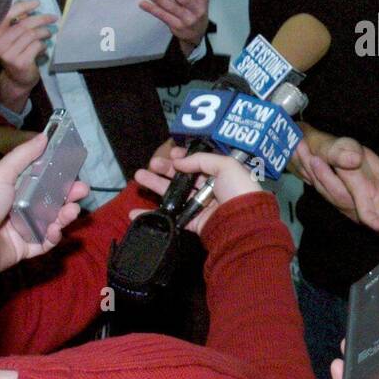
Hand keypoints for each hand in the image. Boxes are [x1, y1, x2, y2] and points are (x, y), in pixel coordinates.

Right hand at [0, 0, 55, 110]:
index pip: (7, 14)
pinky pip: (36, 46)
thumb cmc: (17, 54)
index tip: (37, 3)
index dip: (23, 6)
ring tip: (48, 34)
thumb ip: (19, 23)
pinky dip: (43, 45)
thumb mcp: (14, 38)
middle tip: (53, 17)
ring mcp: (8, 54)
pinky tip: (43, 48)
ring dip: (44, 32)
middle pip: (23, 25)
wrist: (17, 79)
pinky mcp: (19, 62)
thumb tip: (32, 7)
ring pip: (31, 35)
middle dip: (41, 19)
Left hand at [0, 130, 88, 274]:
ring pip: (53, 223)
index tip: (77, 175)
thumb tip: (44, 136)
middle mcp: (23, 210)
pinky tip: (54, 230)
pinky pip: (45, 244)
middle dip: (69, 197)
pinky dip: (53, 237)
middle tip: (81, 192)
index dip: (63, 180)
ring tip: (71, 211)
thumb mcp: (4, 174)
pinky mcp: (24, 249)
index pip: (46, 185)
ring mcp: (24, 230)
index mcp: (18, 192)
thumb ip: (24, 156)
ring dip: (65, 216)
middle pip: (53, 203)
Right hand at [134, 148, 261, 235]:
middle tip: (150, 164)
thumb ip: (201, 160)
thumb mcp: (226, 165)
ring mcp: (201, 207)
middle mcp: (211, 190)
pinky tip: (135, 211)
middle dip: (166, 169)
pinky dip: (153, 215)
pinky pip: (171, 217)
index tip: (172, 154)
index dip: (184, 158)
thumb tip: (179, 162)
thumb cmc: (237, 190)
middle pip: (183, 178)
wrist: (243, 223)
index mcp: (221, 175)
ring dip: (156, 186)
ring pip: (174, 195)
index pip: (199, 164)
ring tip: (139, 176)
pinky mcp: (193, 223)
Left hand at [140, 0, 209, 55]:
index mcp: (203, 1)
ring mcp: (186, 20)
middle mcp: (197, 11)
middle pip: (185, 0)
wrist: (196, 35)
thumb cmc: (194, 12)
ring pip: (171, 8)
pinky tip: (143, 4)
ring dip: (160, 0)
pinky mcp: (176, 26)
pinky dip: (152, 9)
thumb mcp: (197, 2)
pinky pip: (162, 16)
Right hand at [293, 126, 378, 237]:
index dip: (373, 221)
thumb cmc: (329, 150)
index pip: (362, 213)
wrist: (334, 150)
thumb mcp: (329, 150)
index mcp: (349, 196)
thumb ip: (338, 156)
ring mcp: (374, 194)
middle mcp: (363, 199)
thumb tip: (355, 160)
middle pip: (378, 217)